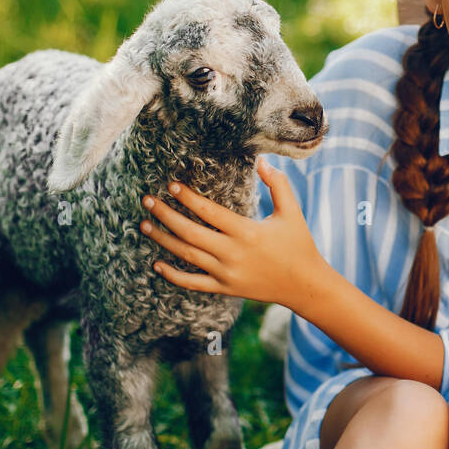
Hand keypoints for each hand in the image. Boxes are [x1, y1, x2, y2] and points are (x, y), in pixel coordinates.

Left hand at [140, 157, 324, 310]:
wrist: (304, 285)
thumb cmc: (299, 244)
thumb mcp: (292, 211)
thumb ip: (278, 185)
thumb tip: (262, 161)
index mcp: (247, 232)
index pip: (209, 212)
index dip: (188, 198)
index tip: (172, 185)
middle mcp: (233, 253)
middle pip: (190, 233)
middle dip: (166, 215)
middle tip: (148, 201)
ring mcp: (227, 273)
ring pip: (186, 255)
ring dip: (163, 239)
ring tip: (144, 224)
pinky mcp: (225, 288)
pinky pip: (192, 283)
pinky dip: (172, 275)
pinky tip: (156, 264)